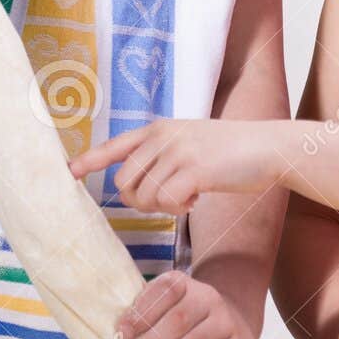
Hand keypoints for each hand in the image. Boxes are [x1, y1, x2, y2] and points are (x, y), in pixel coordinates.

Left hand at [69, 118, 285, 212]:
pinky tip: (197, 198)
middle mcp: (163, 137)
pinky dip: (179, 209)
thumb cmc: (232, 151)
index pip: (115, 146)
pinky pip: (166, 202)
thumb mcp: (191, 141)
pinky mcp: (193, 170)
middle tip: (167, 201)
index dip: (90, 160)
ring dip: (161, 207)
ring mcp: (177, 152)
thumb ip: (164, 155)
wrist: (269, 147)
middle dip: (139, 202)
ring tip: (187, 196)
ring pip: (143, 196)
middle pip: (124, 183)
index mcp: (159, 129)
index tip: (69, 171)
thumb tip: (138, 187)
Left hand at [115, 270, 257, 338]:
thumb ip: (143, 322)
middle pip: (178, 319)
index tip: (121, 333)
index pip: (164, 290)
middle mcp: (208, 298)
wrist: (234, 322)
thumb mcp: (167, 310)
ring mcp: (225, 321)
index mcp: (185, 284)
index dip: (142, 311)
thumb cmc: (188, 321)